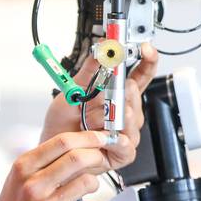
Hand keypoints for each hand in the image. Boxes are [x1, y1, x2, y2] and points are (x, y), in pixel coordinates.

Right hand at [0, 131, 112, 200]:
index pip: (62, 142)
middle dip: (96, 156)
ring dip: (95, 183)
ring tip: (87, 187)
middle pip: (77, 158)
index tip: (100, 138)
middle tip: (101, 159)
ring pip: (88, 182)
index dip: (88, 137)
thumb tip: (79, 143)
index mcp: (24, 167)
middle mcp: (34, 185)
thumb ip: (44, 159)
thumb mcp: (20, 175)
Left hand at [39, 43, 160, 169]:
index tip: (145, 49)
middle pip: (135, 95)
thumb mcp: (72, 91)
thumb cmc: (64, 123)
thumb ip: (88, 70)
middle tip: (109, 88)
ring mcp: (127, 132)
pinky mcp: (122, 152)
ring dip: (110, 116)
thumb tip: (99, 49)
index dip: (147, 60)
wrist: (54, 150)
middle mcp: (127, 112)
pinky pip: (126, 145)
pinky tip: (107, 136)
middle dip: (123, 90)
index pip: (141, 74)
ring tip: (90, 118)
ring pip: (131, 118)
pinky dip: (116, 139)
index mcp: (119, 94)